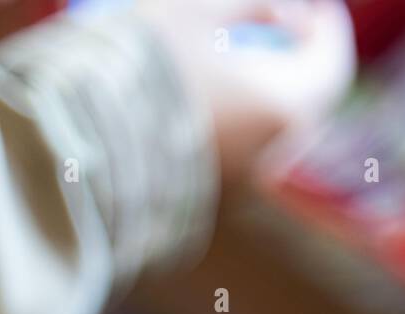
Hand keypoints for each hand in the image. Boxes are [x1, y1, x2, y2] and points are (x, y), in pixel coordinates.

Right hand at [135, 0, 355, 181]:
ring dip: (264, 99)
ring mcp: (234, 187)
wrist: (72, 143)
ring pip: (268, 136)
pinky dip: (234, 127)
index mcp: (281, 109)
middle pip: (305, 106)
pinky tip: (200, 104)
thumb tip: (293, 12)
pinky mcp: (200, 203)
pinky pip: (234, 158)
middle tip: (281, 31)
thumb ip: (255, 3)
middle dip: (299, 67)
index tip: (316, 8)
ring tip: (234, 65)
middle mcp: (268, 158)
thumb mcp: (197, 10)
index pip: (332, 65)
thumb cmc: (138, 64)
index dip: (328, 29)